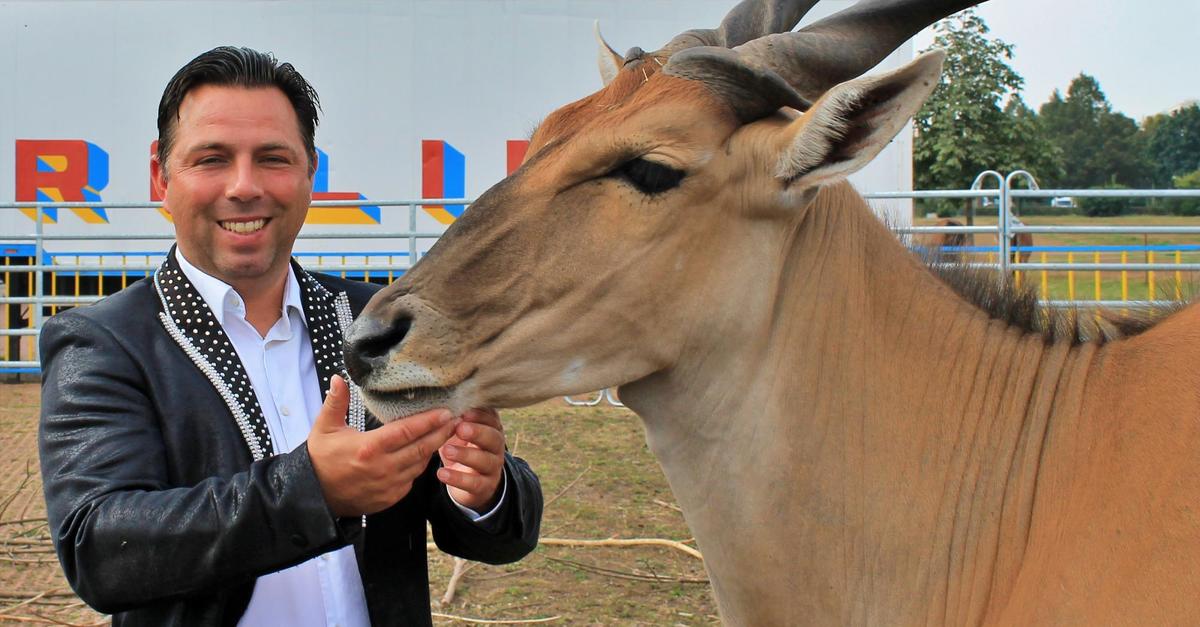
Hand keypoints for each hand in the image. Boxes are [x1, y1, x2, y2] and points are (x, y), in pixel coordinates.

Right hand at [308, 375, 458, 516]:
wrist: (314, 495)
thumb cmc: (321, 459)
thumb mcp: (324, 428)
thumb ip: (335, 402)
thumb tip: (339, 378)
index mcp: (369, 448)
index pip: (407, 431)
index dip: (428, 421)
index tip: (445, 411)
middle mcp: (383, 468)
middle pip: (421, 448)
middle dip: (441, 433)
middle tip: (456, 420)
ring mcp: (388, 485)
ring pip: (420, 465)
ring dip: (434, 449)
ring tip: (446, 434)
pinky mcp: (390, 498)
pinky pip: (412, 479)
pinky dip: (420, 466)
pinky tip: (427, 453)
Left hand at [438, 408, 505, 512]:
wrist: (471, 483)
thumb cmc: (462, 448)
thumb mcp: (459, 433)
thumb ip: (454, 418)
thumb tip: (438, 402)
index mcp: (491, 429)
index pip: (492, 419)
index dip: (480, 415)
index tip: (464, 412)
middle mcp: (496, 448)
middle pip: (494, 438)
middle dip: (478, 432)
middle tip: (460, 428)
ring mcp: (492, 468)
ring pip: (485, 461)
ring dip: (466, 455)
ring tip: (446, 450)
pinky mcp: (485, 487)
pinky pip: (475, 483)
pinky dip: (458, 479)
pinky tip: (442, 473)